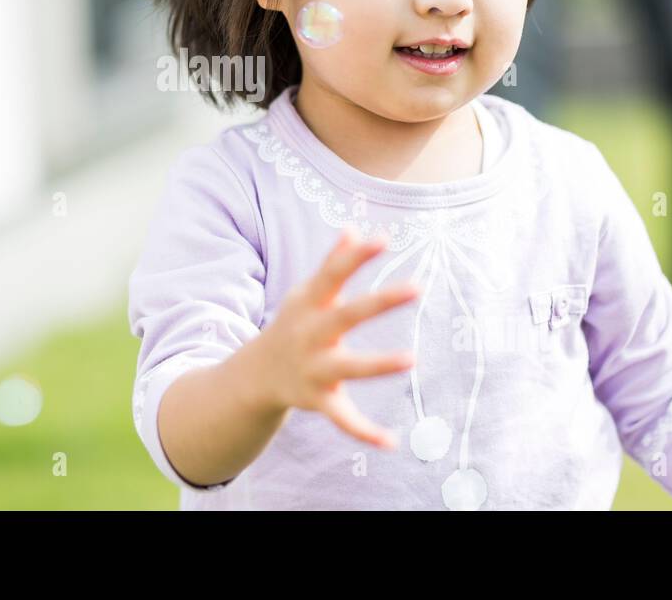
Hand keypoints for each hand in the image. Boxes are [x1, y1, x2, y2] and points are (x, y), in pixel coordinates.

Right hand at [251, 227, 419, 449]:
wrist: (256, 375)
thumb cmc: (294, 324)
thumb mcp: (307, 294)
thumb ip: (332, 262)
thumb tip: (353, 229)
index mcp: (310, 304)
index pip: (333, 273)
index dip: (356, 256)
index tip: (383, 239)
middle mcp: (311, 334)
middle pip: (347, 315)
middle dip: (380, 302)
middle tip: (416, 287)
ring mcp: (314, 368)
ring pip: (349, 367)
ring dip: (379, 363)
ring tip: (413, 358)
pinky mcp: (318, 400)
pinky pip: (343, 418)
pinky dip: (364, 432)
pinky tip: (391, 442)